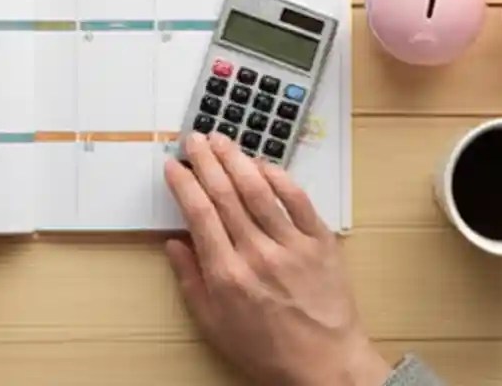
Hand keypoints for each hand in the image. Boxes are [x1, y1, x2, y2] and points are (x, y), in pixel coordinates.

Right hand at [163, 133, 391, 385]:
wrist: (327, 367)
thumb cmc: (269, 352)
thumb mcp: (215, 327)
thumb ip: (191, 282)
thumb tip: (174, 244)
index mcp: (227, 275)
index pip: (199, 214)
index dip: (184, 184)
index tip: (174, 166)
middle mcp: (257, 254)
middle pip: (226, 195)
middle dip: (207, 161)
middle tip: (194, 139)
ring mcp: (292, 246)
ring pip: (260, 191)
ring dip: (237, 160)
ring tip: (223, 140)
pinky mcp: (321, 243)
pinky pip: (299, 201)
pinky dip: (280, 178)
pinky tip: (264, 165)